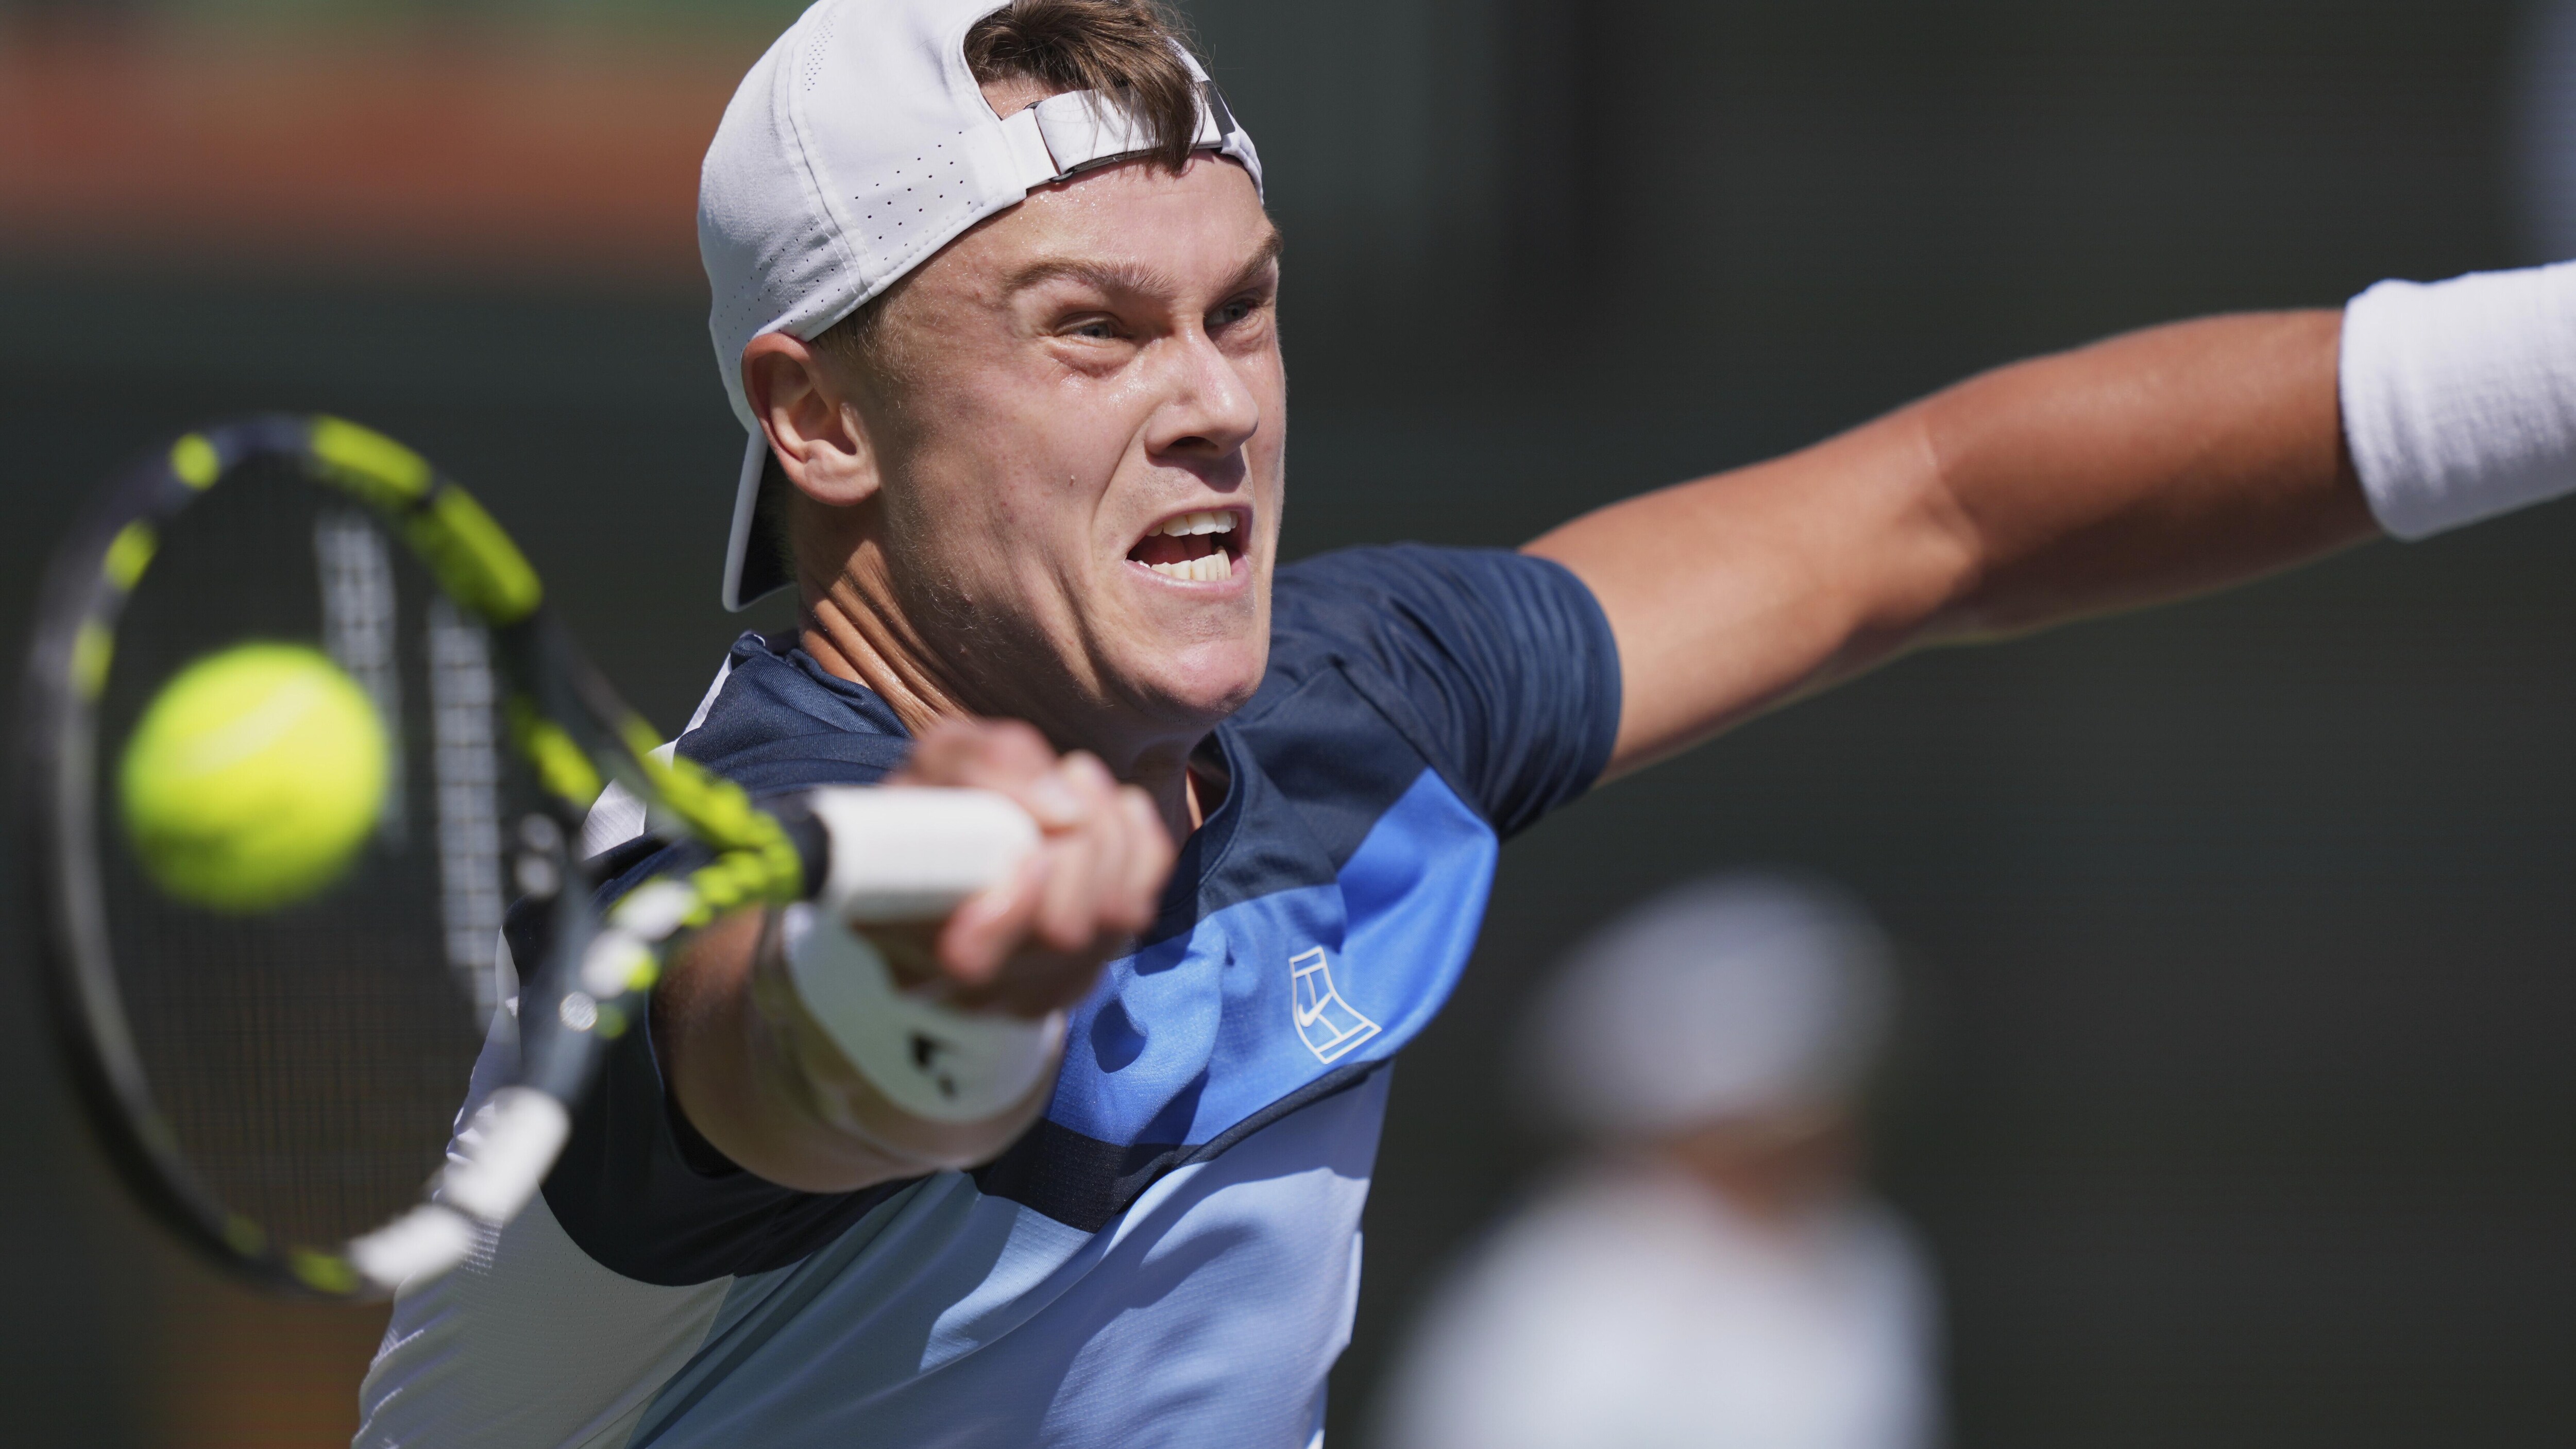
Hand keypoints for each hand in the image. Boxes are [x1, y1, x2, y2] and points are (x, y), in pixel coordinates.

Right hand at [872, 718, 1173, 1015]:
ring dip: (1108, 828)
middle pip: (1063, 932)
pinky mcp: (1090, 962)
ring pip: (1114, 916)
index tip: (1030, 853)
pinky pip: (1143, 900)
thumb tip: (1063, 809)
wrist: (959, 843)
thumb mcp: (940, 761)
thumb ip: (984, 765)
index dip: (1012, 907)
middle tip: (1061, 781)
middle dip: (1078, 840)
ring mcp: (1039, 984)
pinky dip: (1137, 841)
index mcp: (907, 934)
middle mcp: (975, 983)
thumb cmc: (940, 802)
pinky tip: (1107, 810)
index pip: (968, 958)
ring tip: (1076, 781)